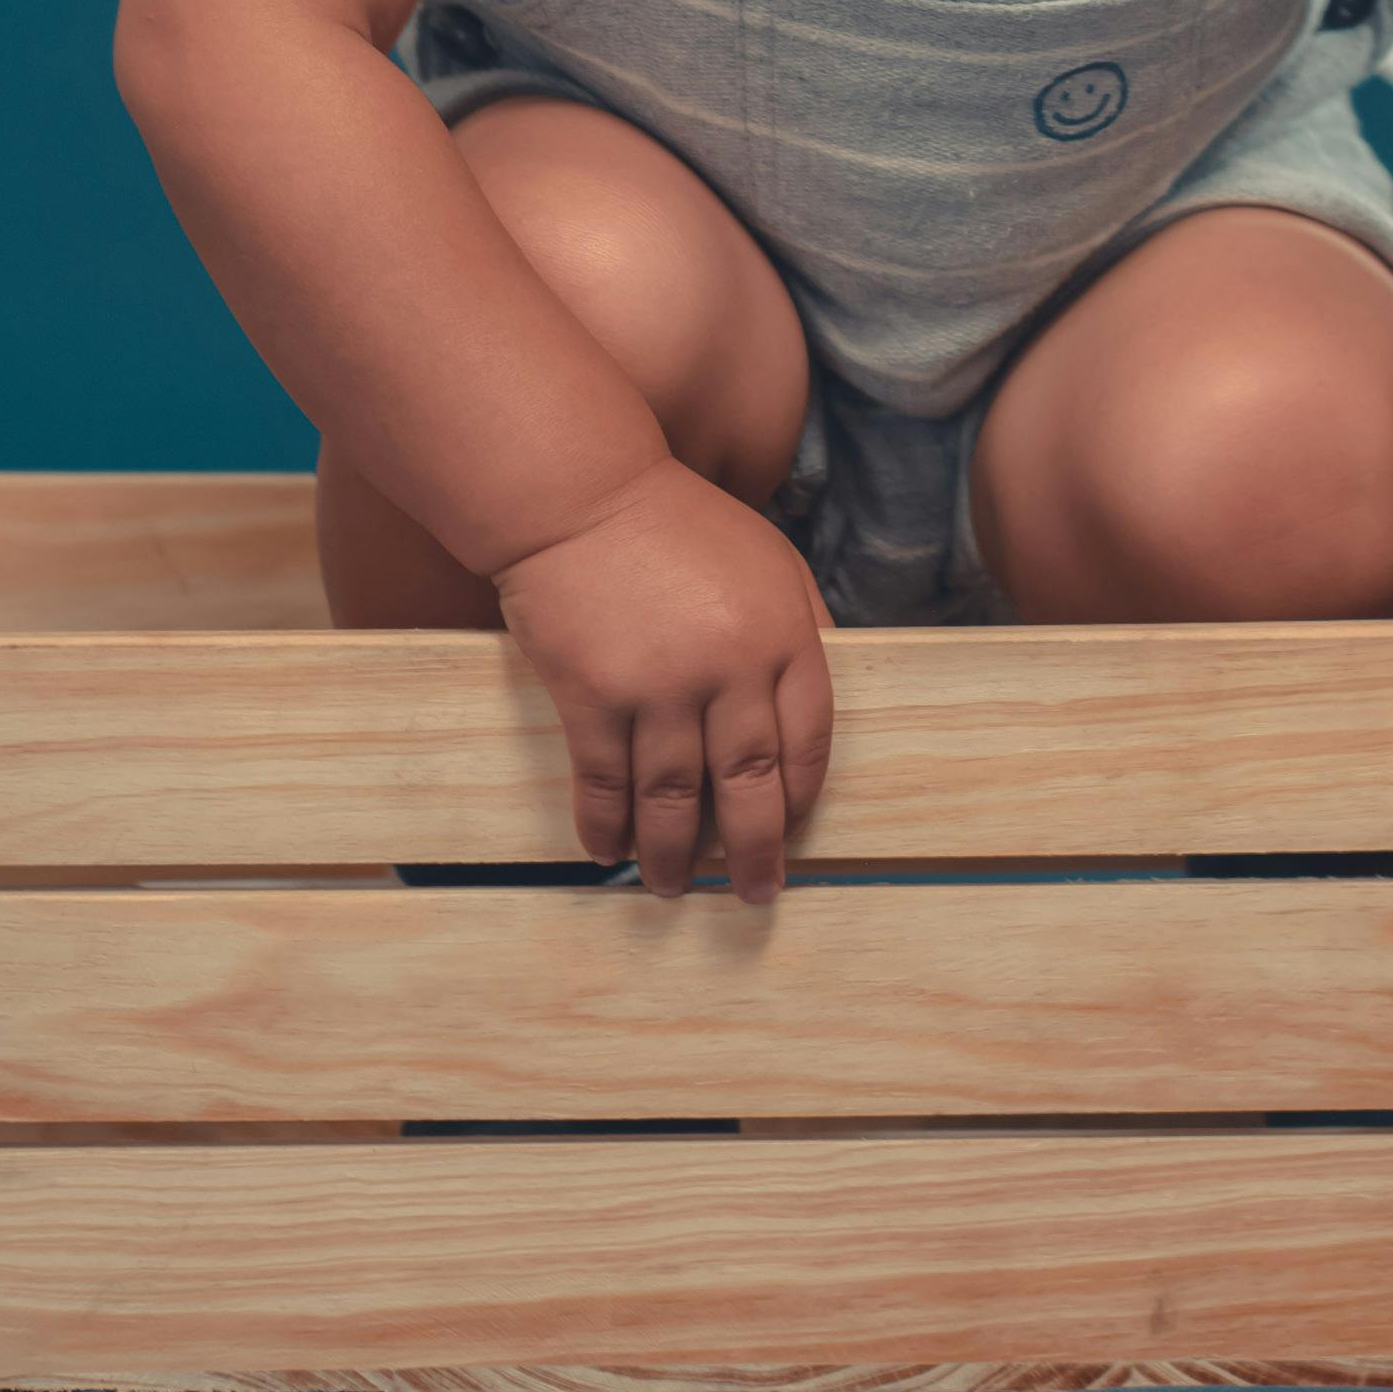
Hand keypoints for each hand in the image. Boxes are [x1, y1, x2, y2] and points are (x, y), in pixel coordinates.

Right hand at [495, 459, 835, 901]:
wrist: (580, 496)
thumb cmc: (677, 523)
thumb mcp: (769, 558)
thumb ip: (801, 623)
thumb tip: (812, 699)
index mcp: (782, 634)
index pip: (809, 739)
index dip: (802, 793)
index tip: (792, 826)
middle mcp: (728, 669)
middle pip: (750, 784)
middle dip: (755, 851)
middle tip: (755, 895)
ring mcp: (658, 687)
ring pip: (674, 798)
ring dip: (674, 854)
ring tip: (672, 889)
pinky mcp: (593, 697)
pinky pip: (605, 782)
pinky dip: (606, 825)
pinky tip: (608, 851)